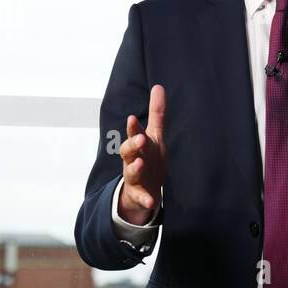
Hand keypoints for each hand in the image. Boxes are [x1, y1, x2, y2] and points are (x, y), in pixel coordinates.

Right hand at [119, 84, 166, 223]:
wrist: (144, 189)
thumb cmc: (149, 158)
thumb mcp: (155, 136)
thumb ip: (157, 113)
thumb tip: (158, 86)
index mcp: (138, 146)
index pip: (133, 134)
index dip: (133, 128)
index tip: (132, 118)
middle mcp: (132, 160)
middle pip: (128, 152)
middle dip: (133, 145)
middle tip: (140, 139)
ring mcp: (134, 178)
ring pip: (131, 172)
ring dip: (135, 168)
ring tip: (139, 164)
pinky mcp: (139, 195)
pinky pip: (141, 198)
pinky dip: (145, 199)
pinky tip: (151, 201)